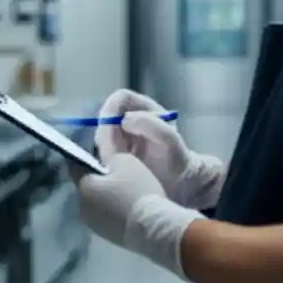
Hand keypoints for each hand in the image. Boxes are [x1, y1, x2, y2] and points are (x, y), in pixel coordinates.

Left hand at [73, 153, 202, 277]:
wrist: (153, 227)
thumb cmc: (137, 190)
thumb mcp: (126, 162)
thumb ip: (111, 159)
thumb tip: (107, 164)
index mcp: (83, 188)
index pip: (76, 167)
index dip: (89, 160)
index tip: (102, 158)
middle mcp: (82, 208)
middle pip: (89, 188)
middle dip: (101, 183)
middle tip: (121, 178)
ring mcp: (94, 226)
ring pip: (98, 204)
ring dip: (108, 199)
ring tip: (129, 196)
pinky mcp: (107, 237)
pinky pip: (108, 218)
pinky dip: (115, 212)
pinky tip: (132, 210)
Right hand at [94, 90, 225, 209]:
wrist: (179, 184)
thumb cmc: (178, 159)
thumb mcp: (170, 140)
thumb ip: (150, 125)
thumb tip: (124, 120)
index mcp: (146, 109)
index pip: (121, 98)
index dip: (112, 107)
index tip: (108, 123)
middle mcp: (132, 119)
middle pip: (107, 114)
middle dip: (105, 129)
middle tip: (111, 147)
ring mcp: (123, 135)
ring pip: (103, 132)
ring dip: (105, 144)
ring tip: (118, 159)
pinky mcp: (117, 151)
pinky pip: (103, 149)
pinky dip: (105, 155)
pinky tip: (116, 165)